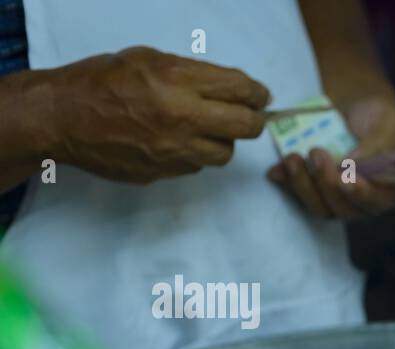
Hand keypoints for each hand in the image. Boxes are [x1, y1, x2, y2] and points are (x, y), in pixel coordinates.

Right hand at [40, 47, 268, 183]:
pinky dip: (195, 154)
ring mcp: (174, 149)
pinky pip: (196, 166)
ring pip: (225, 153)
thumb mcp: (147, 59)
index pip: (240, 89)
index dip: (258, 94)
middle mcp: (181, 117)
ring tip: (207, 129)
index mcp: (177, 80)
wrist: (61, 117)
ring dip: (223, 141)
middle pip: (245, 127)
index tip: (261, 96)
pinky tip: (177, 142)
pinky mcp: (165, 171)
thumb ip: (190, 72)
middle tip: (251, 116)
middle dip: (254, 120)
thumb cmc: (100, 81)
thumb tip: (229, 87)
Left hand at [267, 95, 394, 220]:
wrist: (357, 111)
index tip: (345, 178)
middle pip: (345, 209)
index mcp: (392, 188)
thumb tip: (354, 164)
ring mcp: (340, 199)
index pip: (377, 201)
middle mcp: (366, 201)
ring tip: (292, 158)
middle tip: (316, 152)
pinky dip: (287, 184)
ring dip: (303, 186)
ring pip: (321, 208)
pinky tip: (276, 169)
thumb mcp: (389, 122)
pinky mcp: (317, 192)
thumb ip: (378, 143)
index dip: (360, 193)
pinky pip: (301, 197)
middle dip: (327, 184)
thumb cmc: (380, 117)